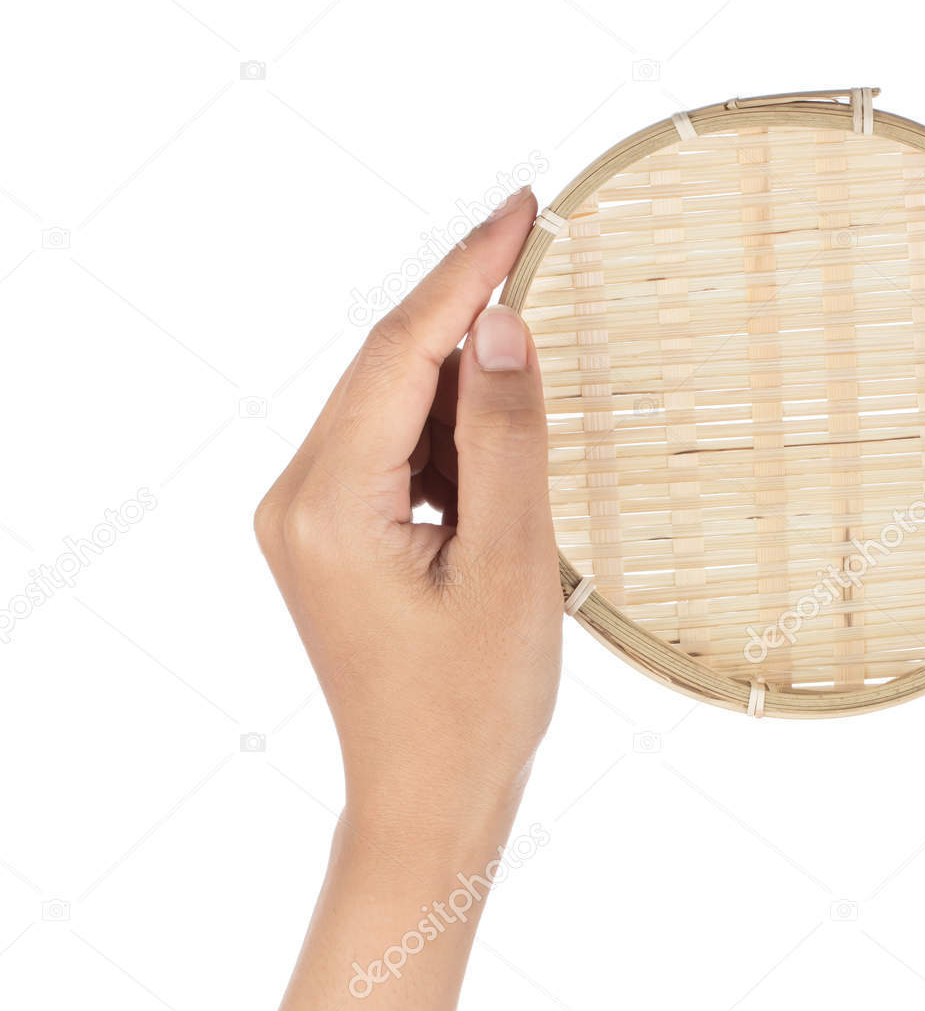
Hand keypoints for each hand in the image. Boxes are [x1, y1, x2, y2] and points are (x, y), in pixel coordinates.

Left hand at [255, 189, 560, 851]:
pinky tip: (503, 431)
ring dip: (463, 378)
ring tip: (541, 354)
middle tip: (540, 244)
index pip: (401, 352)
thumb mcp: (510, 567)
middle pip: (386, 368)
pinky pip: (393, 453)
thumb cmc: (473, 707)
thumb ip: (505, 438)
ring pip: (392, 408)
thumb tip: (501, 326)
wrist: (428, 801)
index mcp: (329, 503)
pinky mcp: (334, 538)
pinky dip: (450, 433)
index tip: (523, 209)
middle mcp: (298, 498)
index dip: (466, 273)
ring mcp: (309, 519)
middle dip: (464, 309)